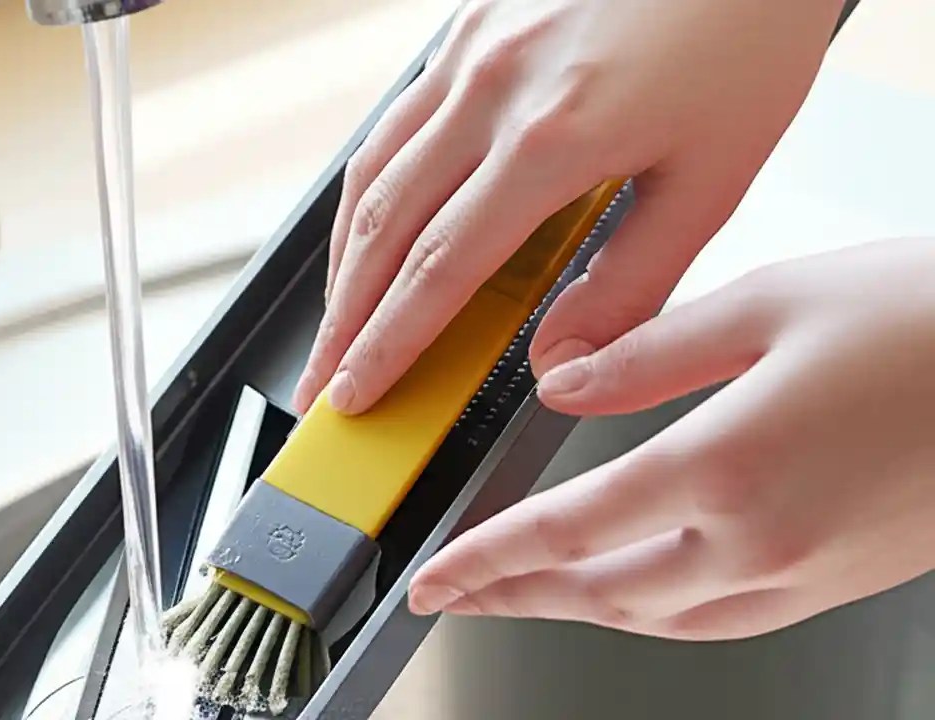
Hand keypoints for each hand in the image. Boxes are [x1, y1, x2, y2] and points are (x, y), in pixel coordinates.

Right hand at [291, 0, 844, 415]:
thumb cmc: (742, 39)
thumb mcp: (713, 179)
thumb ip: (631, 284)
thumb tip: (561, 364)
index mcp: (551, 140)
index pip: (439, 268)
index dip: (387, 343)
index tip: (355, 392)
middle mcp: (490, 92)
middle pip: (382, 228)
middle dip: (342, 319)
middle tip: (321, 379)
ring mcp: (469, 53)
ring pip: (371, 173)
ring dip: (343, 259)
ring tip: (336, 319)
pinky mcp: (467, 29)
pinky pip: (393, 122)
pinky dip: (369, 190)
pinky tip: (370, 227)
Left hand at [407, 238, 934, 640]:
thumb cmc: (922, 322)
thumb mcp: (764, 305)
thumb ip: (644, 354)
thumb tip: (562, 383)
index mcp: (727, 469)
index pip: (567, 531)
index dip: (488, 559)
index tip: (436, 574)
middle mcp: (761, 542)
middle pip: (601, 594)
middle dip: (516, 596)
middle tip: (459, 592)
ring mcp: (803, 574)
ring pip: (657, 619)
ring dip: (579, 608)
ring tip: (526, 591)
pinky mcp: (835, 580)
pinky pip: (717, 618)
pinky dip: (652, 609)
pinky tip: (632, 585)